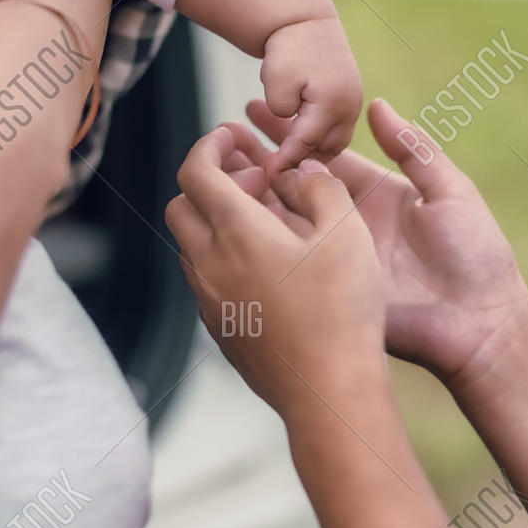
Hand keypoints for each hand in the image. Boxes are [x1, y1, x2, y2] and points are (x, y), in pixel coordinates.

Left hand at [165, 127, 386, 420]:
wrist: (328, 391)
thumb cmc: (341, 310)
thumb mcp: (345, 232)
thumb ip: (321, 188)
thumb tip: (303, 172)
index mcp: (235, 231)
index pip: (195, 170)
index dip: (210, 144)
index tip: (233, 137)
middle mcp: (210, 264)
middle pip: (181, 206)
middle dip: (210, 182)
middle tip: (257, 182)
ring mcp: (210, 301)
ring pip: (192, 246)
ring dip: (216, 223)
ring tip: (269, 225)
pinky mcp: (220, 331)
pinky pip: (207, 281)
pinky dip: (225, 259)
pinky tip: (270, 268)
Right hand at [239, 98, 527, 395]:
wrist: (479, 327)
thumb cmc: (476, 257)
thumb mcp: (450, 193)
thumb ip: (414, 149)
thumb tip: (378, 105)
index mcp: (375, 194)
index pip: (322, 155)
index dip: (290, 133)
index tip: (254, 108)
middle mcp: (347, 221)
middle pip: (294, 183)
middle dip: (259, 159)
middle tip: (220, 134)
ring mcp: (334, 256)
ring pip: (282, 220)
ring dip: (249, 195)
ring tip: (214, 168)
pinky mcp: (328, 288)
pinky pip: (287, 260)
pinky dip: (258, 239)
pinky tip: (227, 216)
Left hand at [259, 17, 362, 174]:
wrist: (305, 21)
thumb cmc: (288, 48)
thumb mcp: (276, 79)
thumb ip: (280, 110)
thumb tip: (292, 130)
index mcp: (332, 102)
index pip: (306, 144)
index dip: (285, 160)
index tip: (268, 171)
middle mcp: (350, 106)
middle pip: (328, 149)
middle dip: (304, 162)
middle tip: (278, 168)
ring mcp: (354, 104)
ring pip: (336, 143)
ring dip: (314, 153)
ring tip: (289, 157)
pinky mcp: (351, 102)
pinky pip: (337, 131)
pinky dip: (320, 141)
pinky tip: (299, 143)